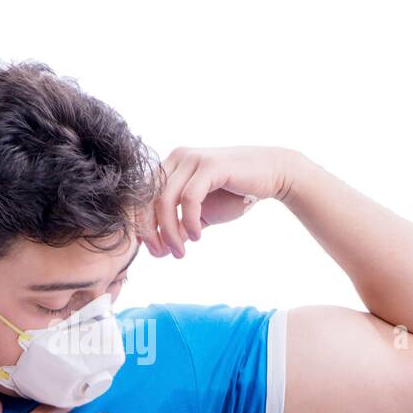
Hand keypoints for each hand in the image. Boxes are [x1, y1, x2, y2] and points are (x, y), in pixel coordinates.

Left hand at [140, 145, 303, 257]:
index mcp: (170, 167)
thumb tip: (159, 249)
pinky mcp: (209, 165)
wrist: (272, 175)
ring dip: (170, 232)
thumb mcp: (202, 215)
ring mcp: (192, 159)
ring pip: (165, 200)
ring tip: (180, 252)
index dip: (140, 225)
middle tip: (161, 254)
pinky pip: (189, 198)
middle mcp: (176, 159)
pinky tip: (197, 236)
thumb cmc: (236, 194)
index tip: (149, 250)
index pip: (141, 196)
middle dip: (149, 231)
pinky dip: (188, 221)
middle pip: (147, 199)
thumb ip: (180, 226)